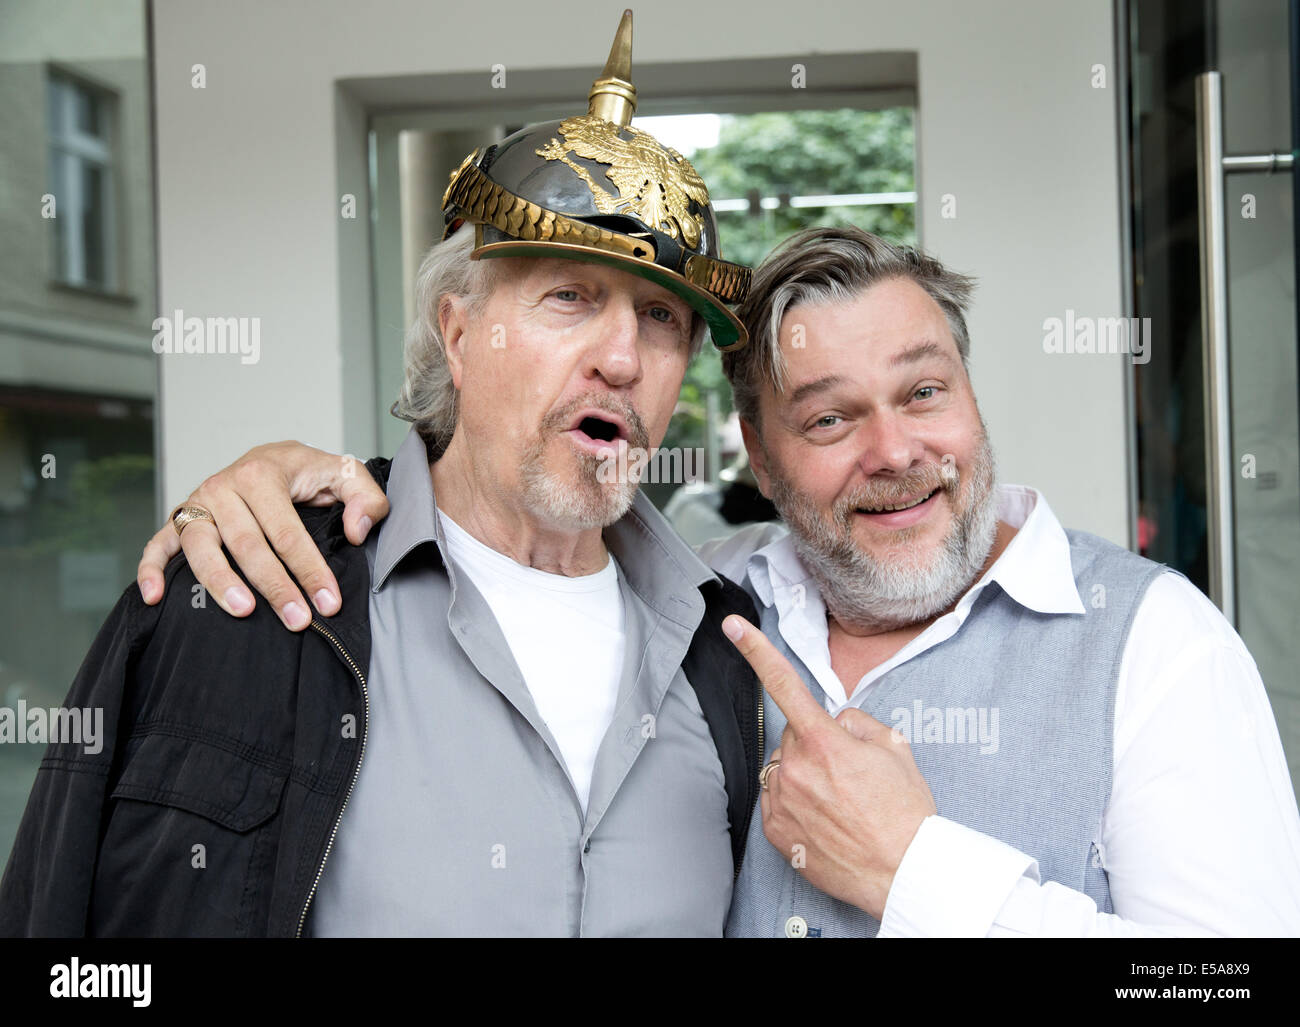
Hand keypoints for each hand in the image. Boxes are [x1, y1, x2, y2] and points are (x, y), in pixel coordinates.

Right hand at [136, 441, 388, 629]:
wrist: (271, 458)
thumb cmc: (308, 474)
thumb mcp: (346, 475)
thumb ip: (365, 498)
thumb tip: (356, 532)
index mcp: (264, 474)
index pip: (289, 531)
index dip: (310, 570)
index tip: (328, 603)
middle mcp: (224, 486)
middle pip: (248, 544)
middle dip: (275, 586)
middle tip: (297, 620)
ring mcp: (198, 504)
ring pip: (201, 546)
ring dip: (219, 582)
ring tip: (244, 611)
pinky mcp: (179, 518)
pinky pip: (158, 544)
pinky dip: (150, 569)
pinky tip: (155, 598)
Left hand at [722, 614, 935, 919]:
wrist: (904, 872)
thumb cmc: (904, 812)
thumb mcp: (894, 748)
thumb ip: (857, 721)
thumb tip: (835, 722)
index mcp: (824, 741)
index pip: (784, 684)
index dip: (755, 651)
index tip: (731, 627)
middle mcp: (795, 768)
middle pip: (793, 736)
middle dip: (814, 743)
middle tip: (848, 773)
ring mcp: (782, 801)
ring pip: (784, 769)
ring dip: (804, 775)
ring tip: (840, 802)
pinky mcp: (775, 832)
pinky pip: (778, 800)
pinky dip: (797, 803)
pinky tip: (826, 820)